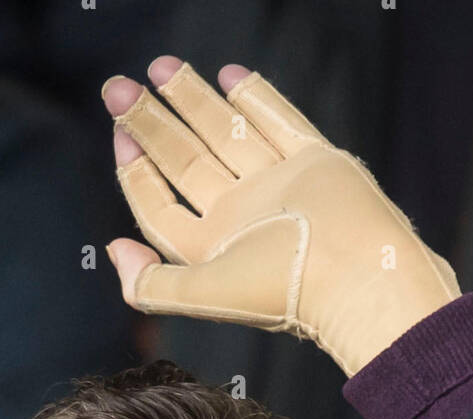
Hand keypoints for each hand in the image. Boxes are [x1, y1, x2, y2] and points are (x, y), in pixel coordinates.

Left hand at [102, 57, 460, 376]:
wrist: (357, 275)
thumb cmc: (280, 290)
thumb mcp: (201, 296)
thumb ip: (150, 285)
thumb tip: (115, 250)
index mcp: (215, 249)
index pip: (163, 206)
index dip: (136, 172)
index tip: (119, 134)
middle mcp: (243, 216)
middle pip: (188, 161)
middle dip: (152, 124)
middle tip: (118, 87)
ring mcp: (279, 186)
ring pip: (227, 135)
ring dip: (193, 101)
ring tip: (160, 67)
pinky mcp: (316, 162)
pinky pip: (279, 121)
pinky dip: (255, 96)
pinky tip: (228, 74)